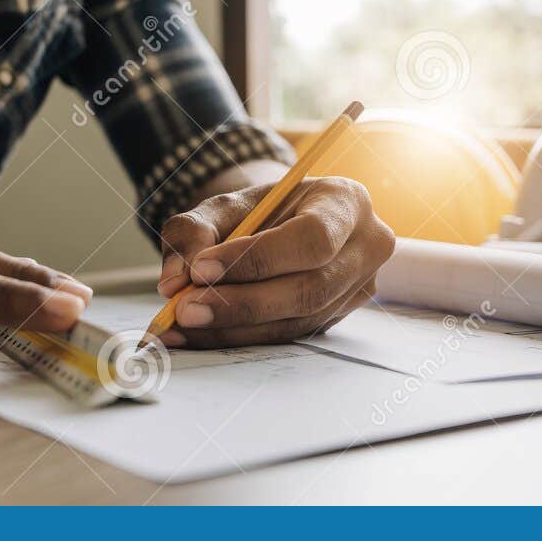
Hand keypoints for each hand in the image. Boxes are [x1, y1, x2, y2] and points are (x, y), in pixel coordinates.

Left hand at [156, 176, 394, 347]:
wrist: (286, 223)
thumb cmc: (262, 210)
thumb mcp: (225, 205)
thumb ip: (194, 231)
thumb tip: (175, 280)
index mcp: (346, 202)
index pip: (312, 238)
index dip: (257, 258)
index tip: (201, 269)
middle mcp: (366, 247)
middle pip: (310, 288)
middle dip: (242, 303)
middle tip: (185, 309)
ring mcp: (358, 289)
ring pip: (299, 320)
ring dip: (236, 328)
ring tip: (183, 325)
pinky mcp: (338, 318)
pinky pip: (290, 336)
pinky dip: (240, 338)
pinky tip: (198, 334)